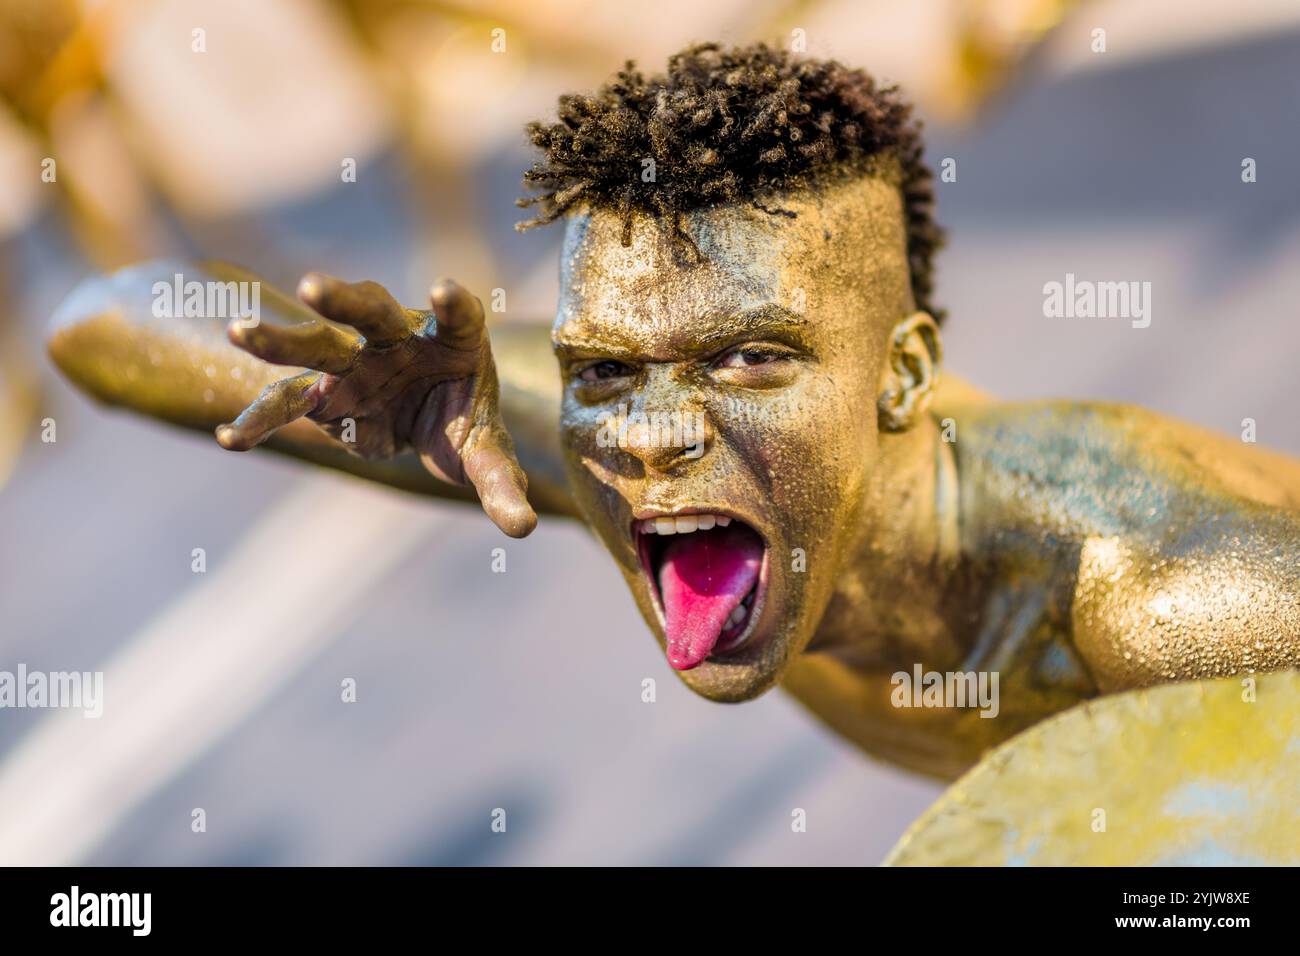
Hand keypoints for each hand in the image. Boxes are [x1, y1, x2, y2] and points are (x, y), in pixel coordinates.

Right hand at [215, 273, 536, 537]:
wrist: (425, 419)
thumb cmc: (461, 421)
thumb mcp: (485, 453)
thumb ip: (502, 482)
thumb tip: (521, 528)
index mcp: (454, 340)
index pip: (458, 314)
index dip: (452, 303)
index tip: (442, 291)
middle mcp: (399, 338)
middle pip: (371, 311)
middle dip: (343, 299)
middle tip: (314, 286)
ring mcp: (355, 359)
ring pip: (317, 344)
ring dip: (280, 339)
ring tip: (239, 332)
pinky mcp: (324, 391)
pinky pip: (288, 401)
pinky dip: (260, 419)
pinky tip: (233, 439)